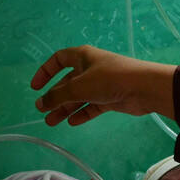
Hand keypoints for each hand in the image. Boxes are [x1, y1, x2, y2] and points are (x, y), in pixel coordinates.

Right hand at [32, 45, 176, 126]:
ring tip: (52, 122)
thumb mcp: (79, 87)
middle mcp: (90, 68)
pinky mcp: (110, 98)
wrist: (144, 88)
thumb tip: (40, 103)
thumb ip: (57, 96)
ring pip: (78, 97)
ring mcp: (101, 84)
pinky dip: (82, 113)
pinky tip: (73, 122)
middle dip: (54, 97)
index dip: (45, 72)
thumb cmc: (109, 79)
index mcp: (82, 56)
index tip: (35, 87)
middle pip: (67, 82)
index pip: (58, 60)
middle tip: (43, 111)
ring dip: (65, 109)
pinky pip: (91, 106)